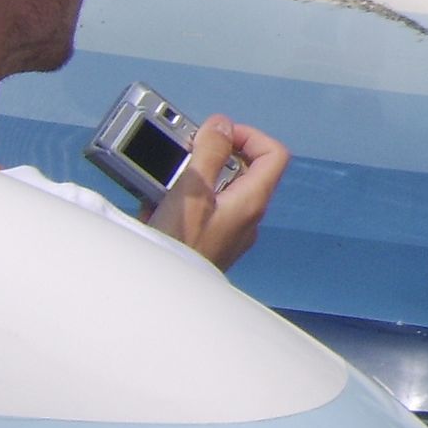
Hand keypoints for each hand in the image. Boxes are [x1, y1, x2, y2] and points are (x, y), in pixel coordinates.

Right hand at [151, 116, 287, 269]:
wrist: (160, 302)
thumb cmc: (178, 250)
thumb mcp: (192, 193)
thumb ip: (209, 154)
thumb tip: (222, 124)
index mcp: (251, 202)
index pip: (274, 154)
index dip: (249, 136)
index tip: (217, 134)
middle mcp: (247, 217)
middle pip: (242, 169)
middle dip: (210, 154)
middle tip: (182, 153)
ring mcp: (230, 232)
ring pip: (217, 190)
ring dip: (190, 178)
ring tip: (160, 181)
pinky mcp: (210, 243)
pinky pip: (201, 210)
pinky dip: (181, 201)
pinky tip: (154, 206)